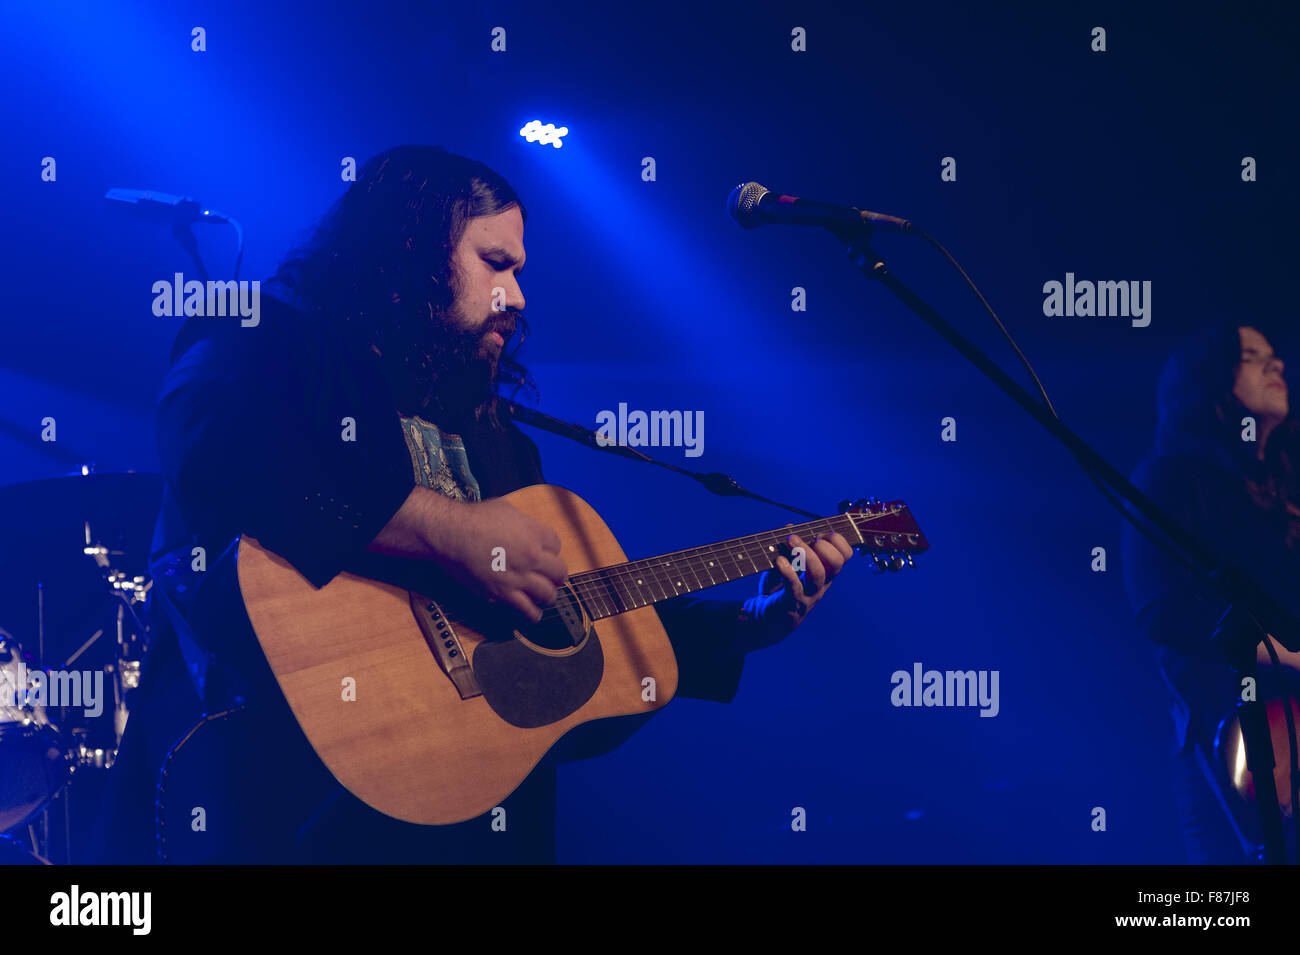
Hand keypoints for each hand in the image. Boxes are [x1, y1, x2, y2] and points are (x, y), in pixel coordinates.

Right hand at [443, 498, 567, 622]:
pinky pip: (527, 609)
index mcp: (535, 533)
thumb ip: (524, 524)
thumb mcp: (507, 510)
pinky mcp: (503, 593)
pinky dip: (534, 614)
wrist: (451, 534)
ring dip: (549, 595)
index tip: (545, 554)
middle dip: (556, 575)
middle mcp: (532, 556)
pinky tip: (534, 613)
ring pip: (548, 594)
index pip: (557, 545)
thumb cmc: (474, 518)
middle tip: (552, 577)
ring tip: (545, 596)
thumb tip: (528, 531)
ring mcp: (519, 577)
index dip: (551, 550)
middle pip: (559, 571)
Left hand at [739, 530, 853, 650]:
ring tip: (790, 541)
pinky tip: (778, 560)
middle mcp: (820, 584)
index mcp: (824, 573)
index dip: (837, 540)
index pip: (845, 555)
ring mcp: (807, 595)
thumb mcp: (784, 564)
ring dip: (806, 553)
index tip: (820, 533)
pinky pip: (794, 586)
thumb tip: (789, 527)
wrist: (764, 619)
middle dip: (824, 546)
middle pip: (837, 563)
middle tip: (805, 539)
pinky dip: (787, 571)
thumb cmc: (778, 589)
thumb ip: (788, 547)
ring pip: (819, 575)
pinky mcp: (791, 603)